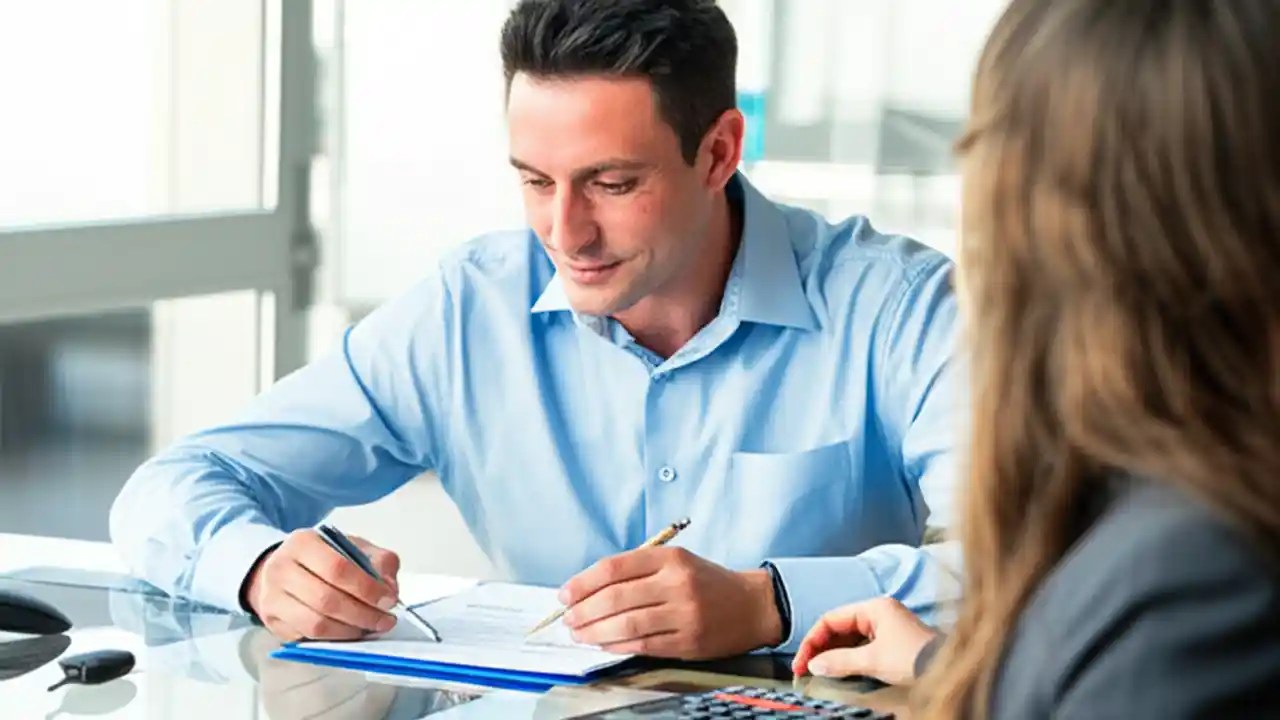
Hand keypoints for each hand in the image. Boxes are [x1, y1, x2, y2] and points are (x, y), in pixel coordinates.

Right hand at [244, 529, 401, 641]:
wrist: (284, 569)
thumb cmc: (323, 558)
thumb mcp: (352, 547)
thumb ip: (378, 561)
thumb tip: (390, 589)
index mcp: (303, 543)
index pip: (337, 568)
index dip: (367, 588)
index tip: (389, 600)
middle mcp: (281, 569)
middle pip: (326, 600)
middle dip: (363, 614)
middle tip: (385, 620)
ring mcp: (272, 598)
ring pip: (316, 624)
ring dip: (350, 631)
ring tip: (371, 628)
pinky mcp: (273, 622)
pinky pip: (308, 638)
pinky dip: (334, 639)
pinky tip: (351, 632)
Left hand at [558, 546, 781, 659]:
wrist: (752, 605)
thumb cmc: (707, 582)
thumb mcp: (676, 562)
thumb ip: (637, 571)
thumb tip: (589, 590)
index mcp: (670, 558)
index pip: (614, 567)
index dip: (583, 582)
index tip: (565, 595)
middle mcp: (676, 583)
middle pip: (615, 597)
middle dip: (583, 611)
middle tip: (568, 619)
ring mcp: (684, 614)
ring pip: (626, 624)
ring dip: (595, 632)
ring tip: (580, 634)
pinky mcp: (688, 642)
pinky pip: (643, 645)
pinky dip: (617, 646)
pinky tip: (604, 644)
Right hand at [791, 597, 938, 684]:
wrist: (949, 670)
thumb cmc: (916, 657)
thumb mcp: (873, 660)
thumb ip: (840, 661)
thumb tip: (815, 665)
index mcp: (874, 607)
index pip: (831, 618)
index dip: (813, 640)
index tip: (802, 661)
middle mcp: (880, 613)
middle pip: (840, 628)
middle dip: (821, 648)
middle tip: (806, 669)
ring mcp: (888, 628)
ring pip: (850, 639)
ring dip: (834, 655)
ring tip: (820, 672)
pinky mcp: (893, 643)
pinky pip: (862, 647)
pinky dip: (848, 658)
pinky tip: (840, 671)